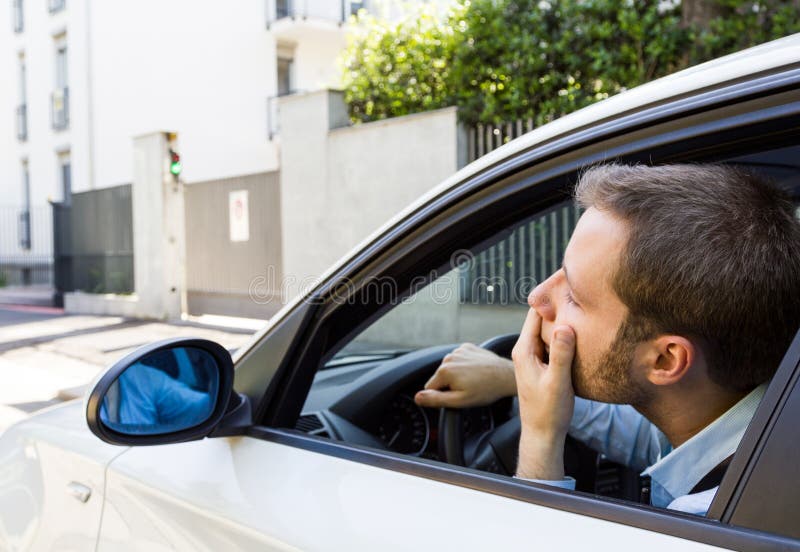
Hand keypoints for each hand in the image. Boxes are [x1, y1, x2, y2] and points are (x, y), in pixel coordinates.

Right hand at [414, 343, 516, 407]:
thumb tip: (418, 398)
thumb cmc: (486, 390)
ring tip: (473, 380)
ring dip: (457, 375)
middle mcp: (449, 357)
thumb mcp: (459, 401)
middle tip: (467, 389)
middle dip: (450, 385)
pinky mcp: (467, 347)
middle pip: (440, 377)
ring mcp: (459, 350)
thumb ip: (436, 399)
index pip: (430, 388)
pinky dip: (464, 366)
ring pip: (449, 368)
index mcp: (445, 371)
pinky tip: (475, 372)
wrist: (506, 376)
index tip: (457, 396)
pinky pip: (459, 359)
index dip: (442, 395)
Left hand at [512, 309, 575, 479]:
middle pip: (541, 318)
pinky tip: (580, 334)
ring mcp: (532, 357)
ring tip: (583, 308)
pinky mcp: (541, 364)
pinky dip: (563, 336)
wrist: (542, 433)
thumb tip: (564, 326)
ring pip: (548, 330)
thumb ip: (561, 353)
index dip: (551, 297)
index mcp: (524, 350)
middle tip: (581, 293)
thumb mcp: (558, 381)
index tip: (568, 284)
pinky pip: (552, 342)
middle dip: (559, 307)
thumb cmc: (548, 411)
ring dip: (562, 321)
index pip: (535, 312)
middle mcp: (525, 350)